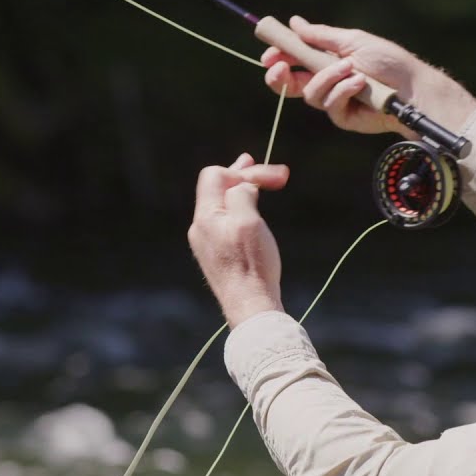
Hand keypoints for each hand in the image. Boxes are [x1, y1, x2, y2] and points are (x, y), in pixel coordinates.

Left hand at [188, 153, 289, 326]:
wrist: (251, 307)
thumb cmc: (252, 265)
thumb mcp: (249, 221)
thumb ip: (242, 194)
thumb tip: (242, 186)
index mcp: (206, 216)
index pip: (215, 176)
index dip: (244, 171)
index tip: (273, 178)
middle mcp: (201, 228)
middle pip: (217, 189)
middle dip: (242, 176)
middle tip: (264, 169)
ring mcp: (207, 243)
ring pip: (222, 206)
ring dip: (243, 192)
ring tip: (258, 184)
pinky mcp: (217, 256)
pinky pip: (225, 223)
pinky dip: (241, 211)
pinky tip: (251, 212)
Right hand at [261, 16, 475, 135]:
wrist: (412, 87)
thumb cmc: (389, 61)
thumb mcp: (353, 40)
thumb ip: (322, 36)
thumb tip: (294, 22)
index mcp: (326, 60)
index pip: (294, 60)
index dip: (278, 58)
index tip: (269, 55)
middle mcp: (327, 81)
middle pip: (290, 84)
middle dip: (280, 77)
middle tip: (279, 70)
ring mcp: (334, 101)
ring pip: (310, 94)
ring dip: (327, 78)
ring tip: (350, 69)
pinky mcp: (343, 117)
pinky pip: (330, 105)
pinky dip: (342, 90)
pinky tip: (359, 83)